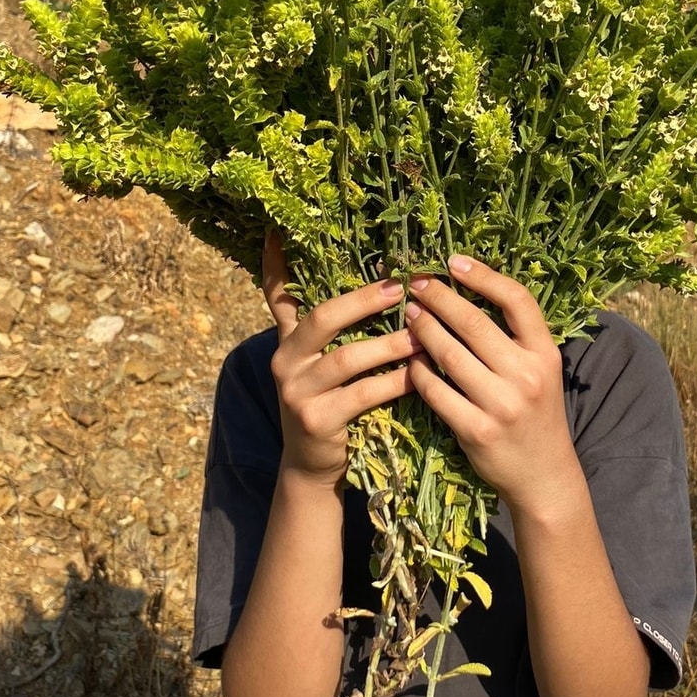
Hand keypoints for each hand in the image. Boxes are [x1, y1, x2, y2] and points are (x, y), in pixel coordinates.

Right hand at [262, 230, 423, 485]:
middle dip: (363, 300)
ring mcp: (296, 391)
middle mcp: (285, 360)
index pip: (276, 295)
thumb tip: (379, 285)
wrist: (312, 466)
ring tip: (422, 335)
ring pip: (346, 358)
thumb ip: (335, 331)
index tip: (278, 230)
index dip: (275, 263)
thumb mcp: (320, 365)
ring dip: (389, 345)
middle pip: (322, 318)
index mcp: (288, 341)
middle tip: (402, 287)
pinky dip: (393, 383)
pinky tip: (418, 375)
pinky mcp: (315, 420)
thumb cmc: (330, 404)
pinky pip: (361, 395)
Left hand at [404, 255, 577, 511]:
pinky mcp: (476, 430)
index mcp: (545, 354)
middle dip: (439, 298)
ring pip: (449, 354)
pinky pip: (436, 391)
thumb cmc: (536, 414)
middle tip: (417, 284)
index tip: (454, 261)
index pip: (517, 300)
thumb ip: (516, 339)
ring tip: (409, 315)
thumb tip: (472, 291)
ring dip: (423, 330)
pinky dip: (418, 372)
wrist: (544, 475)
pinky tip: (410, 360)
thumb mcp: (541, 371)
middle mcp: (526, 375)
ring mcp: (501, 404)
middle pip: (473, 323)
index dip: (483, 276)